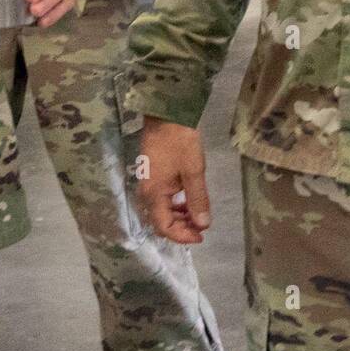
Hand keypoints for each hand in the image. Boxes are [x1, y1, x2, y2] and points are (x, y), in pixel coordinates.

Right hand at [137, 117, 209, 244]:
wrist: (166, 114)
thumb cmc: (181, 142)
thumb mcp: (194, 172)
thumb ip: (198, 200)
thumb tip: (203, 224)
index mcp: (154, 194)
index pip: (164, 228)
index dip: (183, 236)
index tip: (201, 234)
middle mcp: (146, 193)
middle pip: (160, 222)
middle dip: (181, 228)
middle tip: (202, 226)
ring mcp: (147, 184)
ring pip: (161, 211)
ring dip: (179, 216)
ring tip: (197, 213)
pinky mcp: (151, 176)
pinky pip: (161, 199)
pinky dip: (174, 205)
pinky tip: (188, 199)